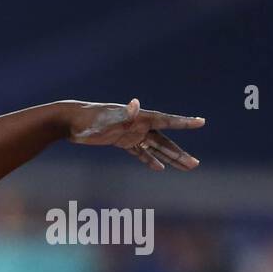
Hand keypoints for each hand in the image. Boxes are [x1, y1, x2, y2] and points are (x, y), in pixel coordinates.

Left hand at [65, 99, 204, 169]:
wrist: (71, 121)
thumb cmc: (89, 121)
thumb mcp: (107, 120)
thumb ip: (124, 114)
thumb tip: (135, 103)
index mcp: (140, 118)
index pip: (167, 121)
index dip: (184, 123)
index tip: (201, 122)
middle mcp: (139, 125)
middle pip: (165, 141)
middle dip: (180, 153)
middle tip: (195, 165)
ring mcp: (131, 134)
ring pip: (155, 148)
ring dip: (170, 158)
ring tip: (187, 167)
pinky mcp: (122, 141)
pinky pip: (140, 152)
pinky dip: (149, 160)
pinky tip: (159, 168)